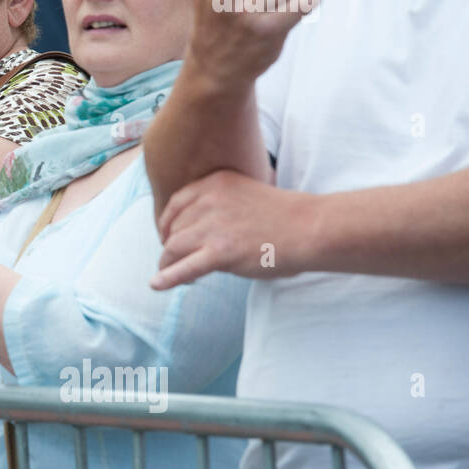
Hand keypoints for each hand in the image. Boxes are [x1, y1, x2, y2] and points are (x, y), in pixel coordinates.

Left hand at [151, 169, 316, 289]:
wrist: (311, 228)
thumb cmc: (283, 215)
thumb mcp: (243, 195)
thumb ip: (218, 204)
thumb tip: (193, 229)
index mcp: (213, 184)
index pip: (176, 204)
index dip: (168, 224)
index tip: (168, 236)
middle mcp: (208, 201)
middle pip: (174, 229)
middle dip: (172, 246)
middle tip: (176, 260)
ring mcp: (213, 227)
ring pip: (174, 248)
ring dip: (168, 263)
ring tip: (170, 273)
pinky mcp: (220, 252)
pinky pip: (185, 267)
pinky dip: (168, 277)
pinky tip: (156, 284)